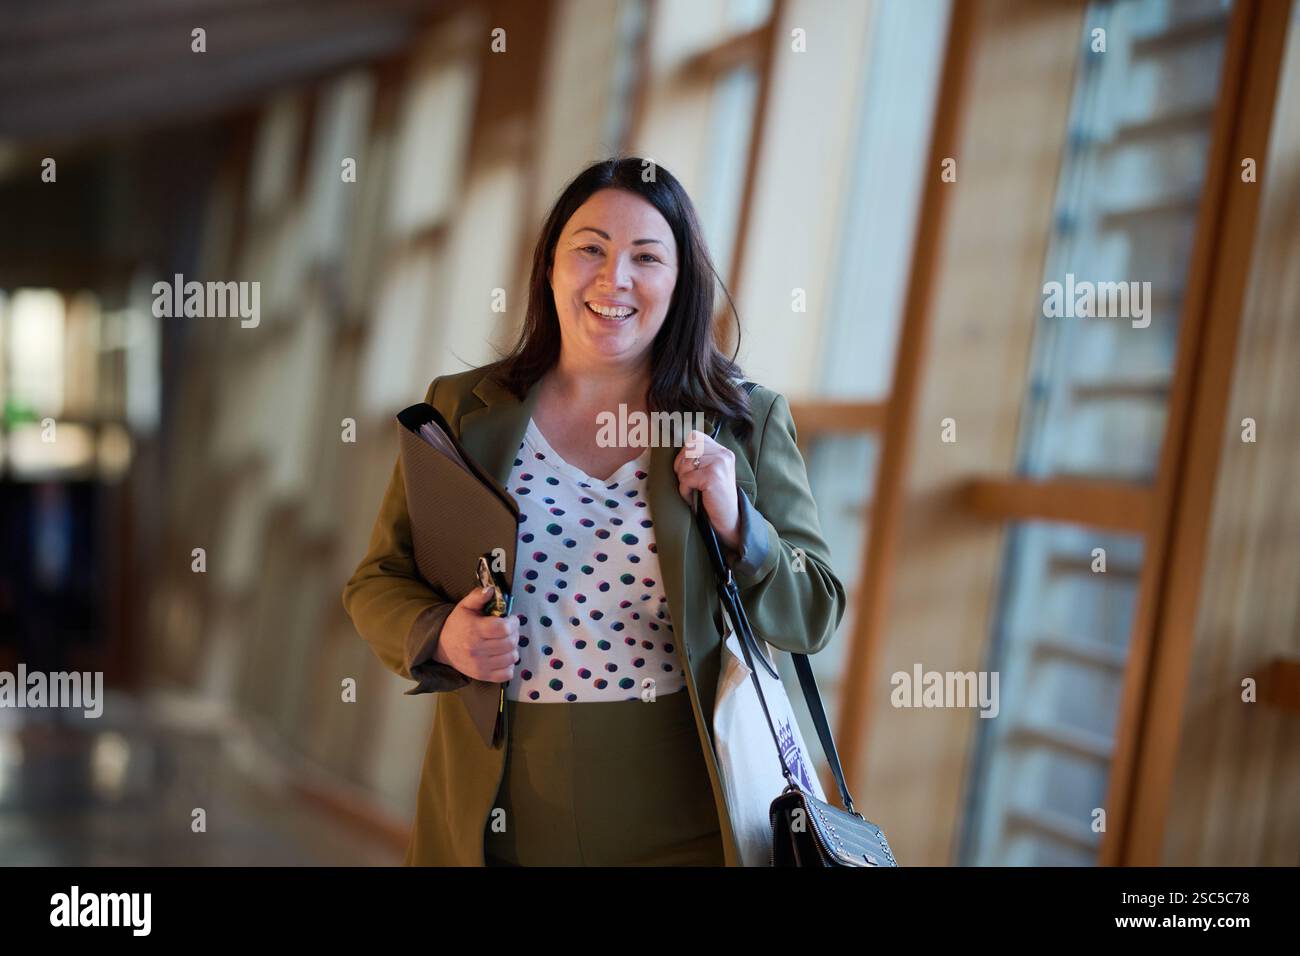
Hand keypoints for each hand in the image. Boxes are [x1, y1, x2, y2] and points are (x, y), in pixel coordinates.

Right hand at [433, 586, 519, 682]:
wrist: (442, 646)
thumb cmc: (457, 624)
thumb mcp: (465, 606)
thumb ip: (478, 596)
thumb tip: (492, 589)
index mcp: (474, 630)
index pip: (503, 628)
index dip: (513, 622)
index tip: (511, 619)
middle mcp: (477, 650)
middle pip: (509, 643)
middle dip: (515, 634)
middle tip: (511, 630)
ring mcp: (480, 665)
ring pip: (511, 658)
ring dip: (514, 648)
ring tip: (507, 642)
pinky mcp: (483, 676)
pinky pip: (507, 674)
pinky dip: (509, 665)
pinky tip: (503, 656)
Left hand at [673, 429, 741, 552]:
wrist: (728, 519)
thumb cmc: (713, 496)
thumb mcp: (708, 470)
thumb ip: (697, 457)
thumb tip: (670, 443)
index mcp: (722, 450)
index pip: (694, 437)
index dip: (684, 453)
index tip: (689, 470)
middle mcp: (723, 454)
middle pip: (687, 450)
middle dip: (681, 468)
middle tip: (691, 483)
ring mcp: (719, 463)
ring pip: (685, 464)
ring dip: (683, 481)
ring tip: (694, 490)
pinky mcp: (713, 476)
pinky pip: (686, 479)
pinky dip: (685, 491)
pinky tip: (695, 497)